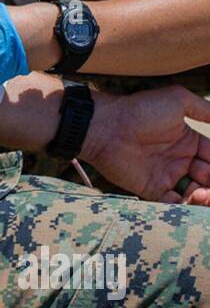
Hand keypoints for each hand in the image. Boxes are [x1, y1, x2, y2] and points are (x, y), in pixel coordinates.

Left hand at [83, 86, 209, 201]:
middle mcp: (181, 160)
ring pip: (196, 193)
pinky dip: (188, 205)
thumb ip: (204, 110)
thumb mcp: (178, 101)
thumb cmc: (142, 110)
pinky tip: (194, 196)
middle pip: (209, 177)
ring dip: (206, 196)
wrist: (108, 127)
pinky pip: (175, 204)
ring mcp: (167, 176)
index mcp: (189, 141)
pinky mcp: (153, 190)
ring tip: (203, 191)